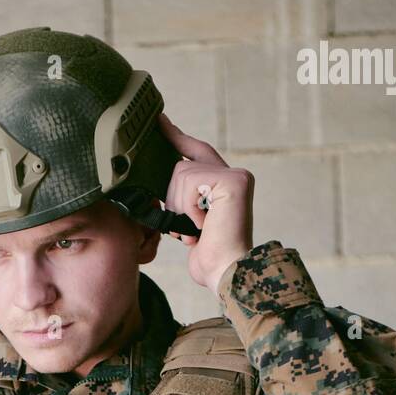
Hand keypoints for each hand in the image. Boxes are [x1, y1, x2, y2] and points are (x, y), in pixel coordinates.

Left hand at [156, 113, 253, 294]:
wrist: (227, 272)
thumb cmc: (210, 256)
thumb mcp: (189, 222)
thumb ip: (183, 197)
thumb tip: (162, 182)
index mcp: (224, 183)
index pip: (196, 152)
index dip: (176, 137)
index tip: (160, 122)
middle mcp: (234, 175)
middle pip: (181, 167)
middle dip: (173, 200)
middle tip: (188, 228)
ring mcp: (235, 176)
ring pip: (182, 175)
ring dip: (180, 209)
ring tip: (196, 229)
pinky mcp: (233, 181)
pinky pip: (190, 183)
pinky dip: (188, 209)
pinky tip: (203, 225)